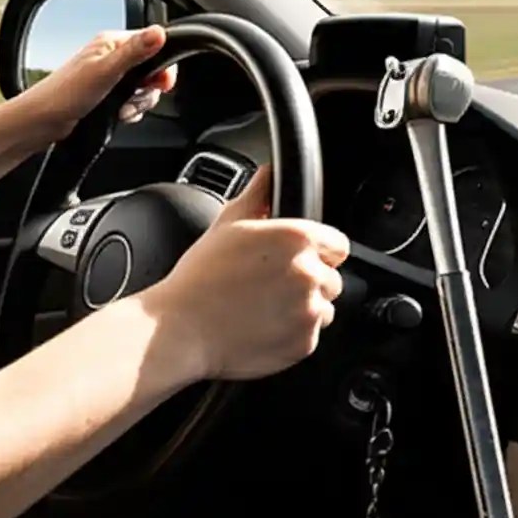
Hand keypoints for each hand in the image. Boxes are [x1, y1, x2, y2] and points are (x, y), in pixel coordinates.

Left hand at [16, 26, 177, 140]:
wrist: (43, 121)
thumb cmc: (66, 94)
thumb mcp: (106, 70)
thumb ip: (135, 52)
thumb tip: (160, 32)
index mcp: (112, 42)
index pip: (153, 44)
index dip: (163, 64)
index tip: (161, 83)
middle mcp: (112, 56)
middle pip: (152, 68)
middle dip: (150, 88)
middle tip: (138, 97)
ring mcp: (110, 75)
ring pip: (144, 87)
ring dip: (139, 102)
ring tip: (124, 109)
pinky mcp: (108, 93)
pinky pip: (133, 100)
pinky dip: (131, 110)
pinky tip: (119, 114)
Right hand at [139, 166, 350, 380]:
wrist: (180, 329)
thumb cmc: (199, 278)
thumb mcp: (227, 224)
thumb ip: (258, 194)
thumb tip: (269, 173)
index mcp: (297, 239)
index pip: (338, 245)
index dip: (318, 251)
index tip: (295, 260)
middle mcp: (309, 274)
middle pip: (331, 278)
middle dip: (308, 281)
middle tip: (270, 286)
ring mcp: (309, 312)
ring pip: (323, 308)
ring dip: (303, 309)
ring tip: (265, 307)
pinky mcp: (304, 344)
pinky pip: (310, 335)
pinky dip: (293, 334)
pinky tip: (263, 326)